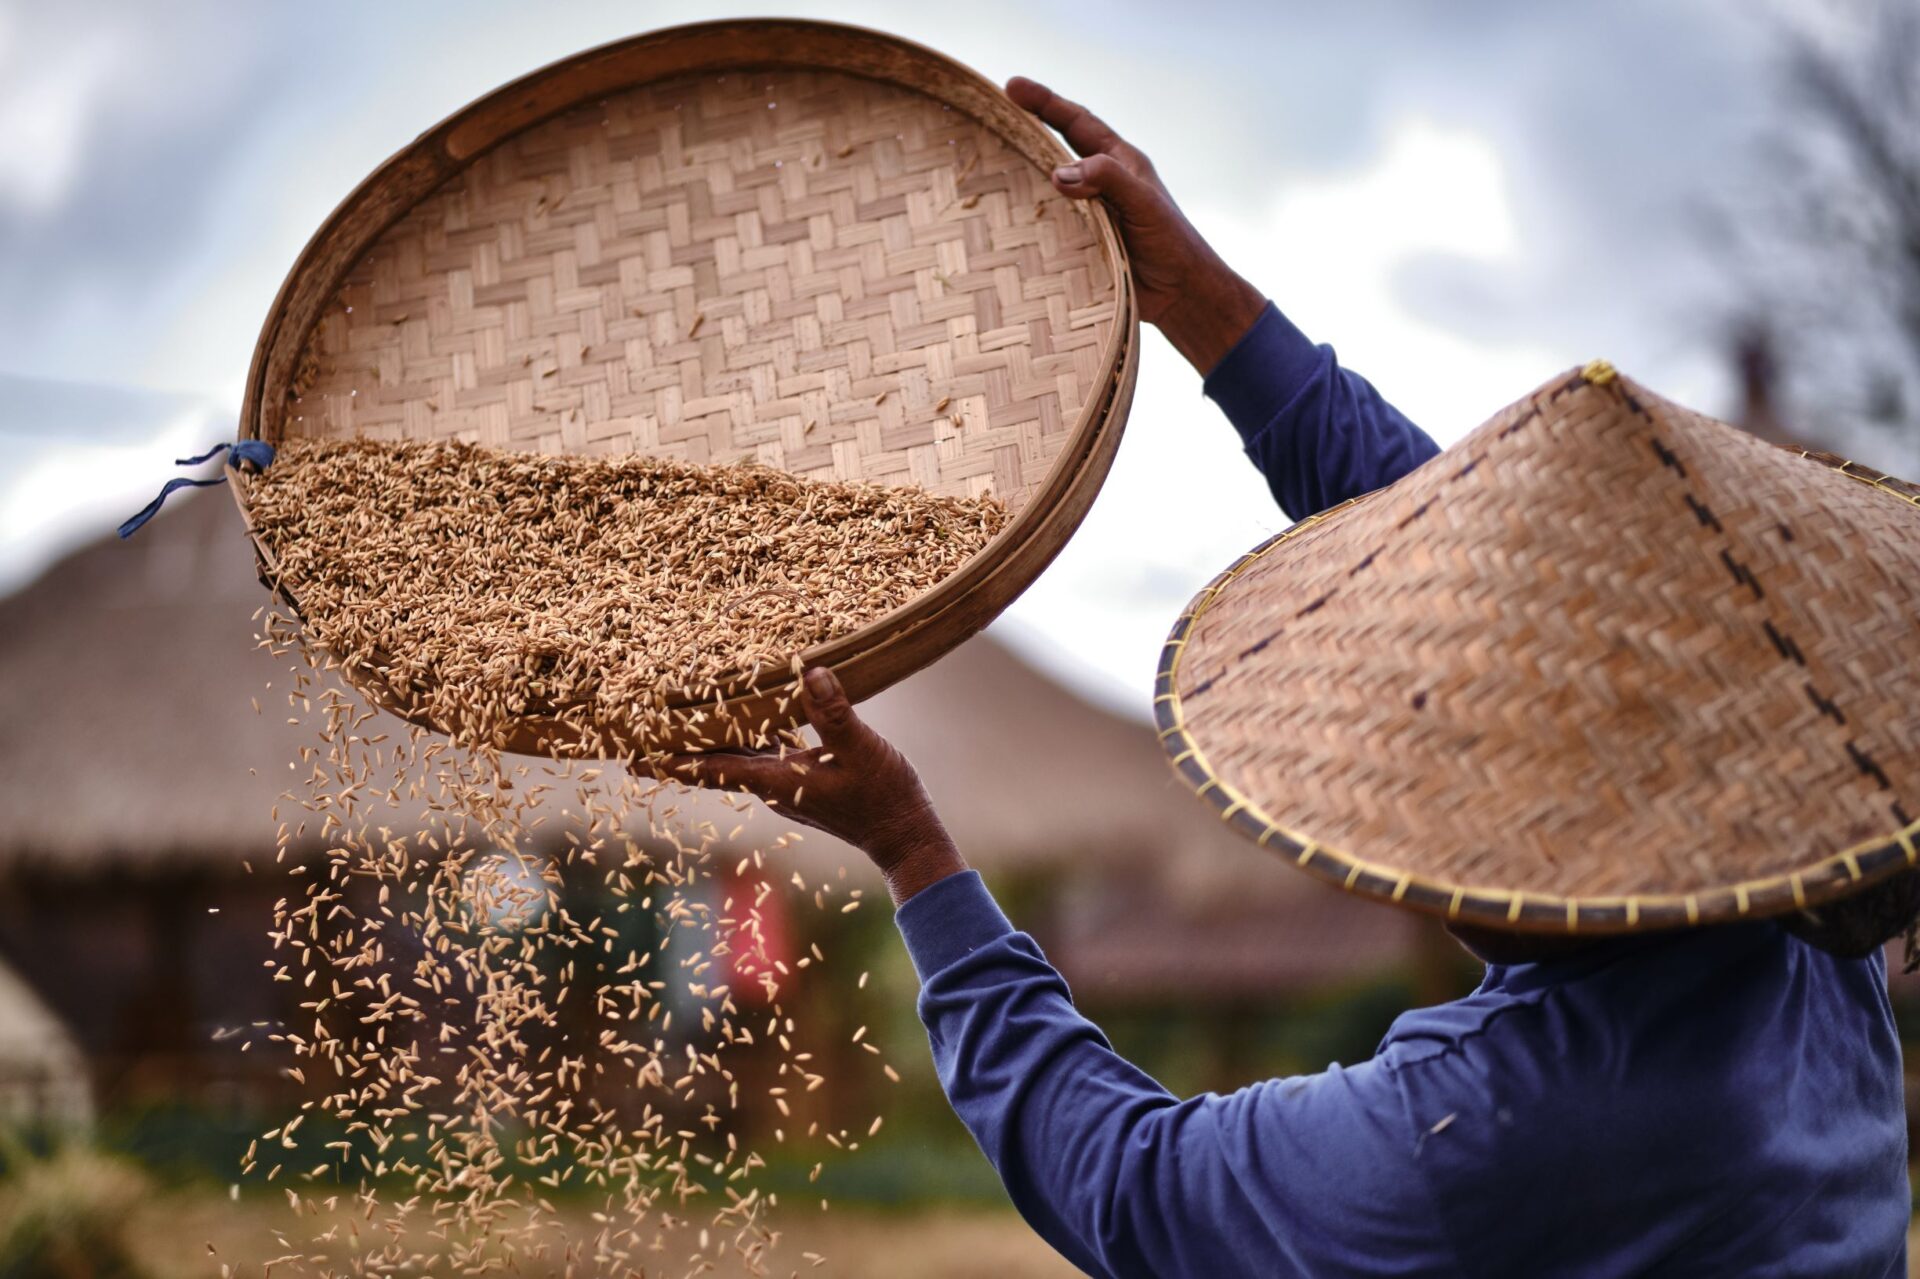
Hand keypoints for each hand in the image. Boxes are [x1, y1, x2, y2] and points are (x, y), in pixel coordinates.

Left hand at [663, 667, 967, 905]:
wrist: (905, 836)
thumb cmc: (885, 798)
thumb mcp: (862, 750)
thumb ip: (835, 714)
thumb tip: (811, 672)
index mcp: (778, 782)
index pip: (714, 769)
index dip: (675, 760)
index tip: (636, 757)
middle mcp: (773, 787)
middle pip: (714, 764)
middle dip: (678, 749)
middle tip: (638, 734)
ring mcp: (786, 787)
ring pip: (737, 758)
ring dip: (709, 742)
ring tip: (678, 721)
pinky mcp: (802, 783)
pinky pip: (762, 756)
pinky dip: (745, 738)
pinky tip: (745, 717)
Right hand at [1006, 75, 1266, 374]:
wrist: (1180, 296)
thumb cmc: (1172, 243)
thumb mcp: (1144, 202)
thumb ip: (1107, 180)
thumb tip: (1058, 173)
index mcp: (1118, 163)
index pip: (1077, 123)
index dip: (1046, 103)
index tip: (1013, 87)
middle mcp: (1099, 185)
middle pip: (1055, 149)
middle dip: (1024, 132)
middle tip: (989, 117)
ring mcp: (1086, 215)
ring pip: (1046, 190)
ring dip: (1019, 178)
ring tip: (986, 165)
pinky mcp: (1079, 247)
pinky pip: (1046, 229)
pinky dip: (1026, 223)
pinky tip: (1001, 222)